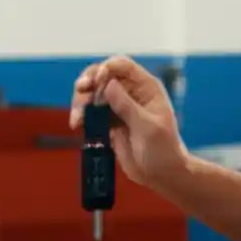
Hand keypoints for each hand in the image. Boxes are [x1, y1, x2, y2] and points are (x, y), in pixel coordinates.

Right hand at [69, 55, 188, 189]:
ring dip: (81, 101)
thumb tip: (108, 85)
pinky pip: (90, 113)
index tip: (97, 82)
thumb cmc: (163, 150)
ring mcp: (118, 107)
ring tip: (77, 117)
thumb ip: (126, 105)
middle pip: (102, 75)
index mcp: (146, 88)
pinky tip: (77, 124)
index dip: (106, 68)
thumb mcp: (147, 126)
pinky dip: (81, 115)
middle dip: (88, 81)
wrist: (161, 175)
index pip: (122, 66)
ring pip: (93, 94)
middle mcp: (130, 93)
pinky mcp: (108, 122)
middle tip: (81, 92)